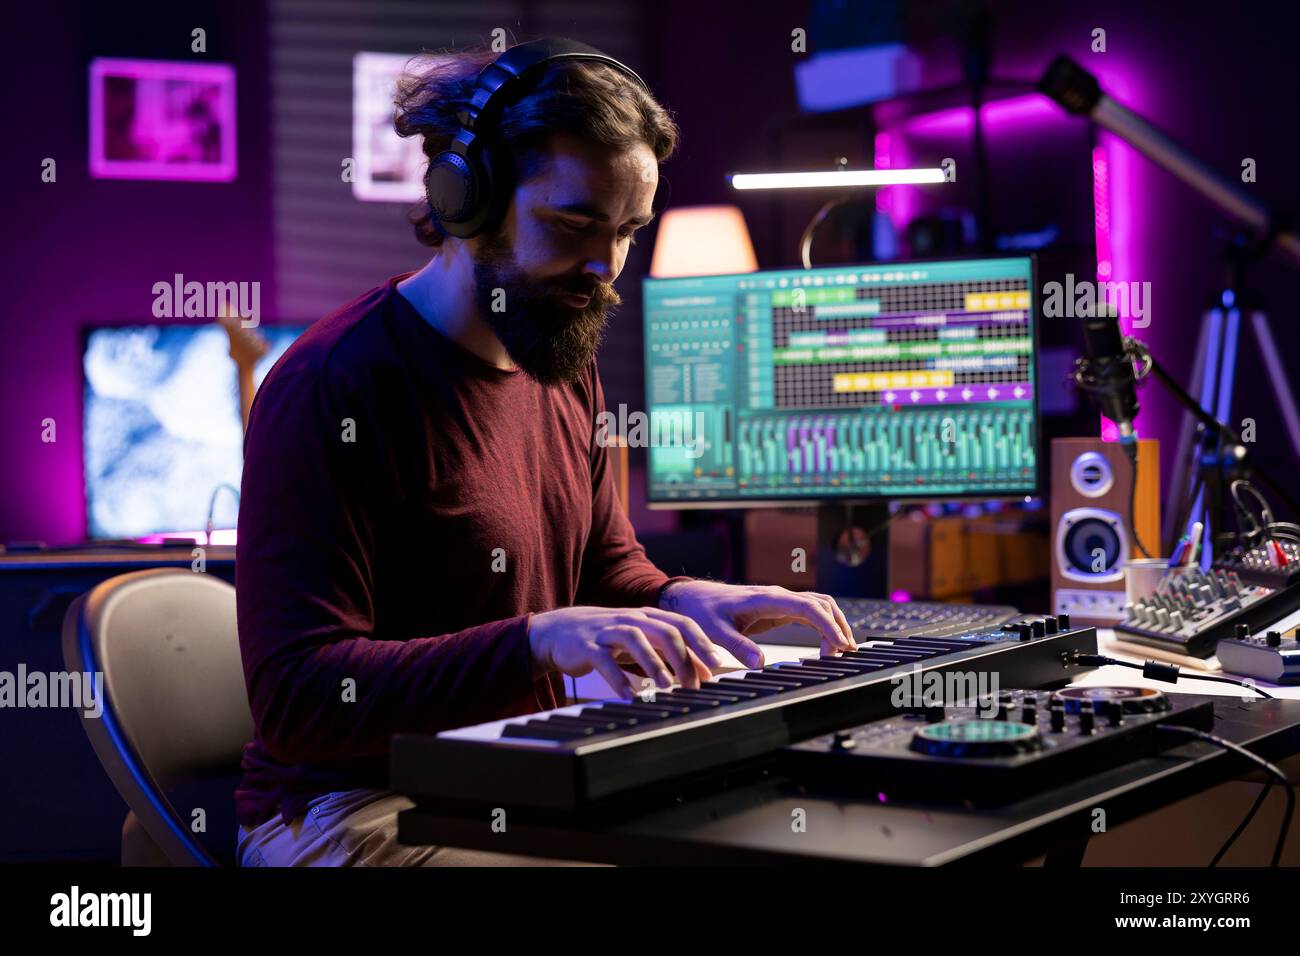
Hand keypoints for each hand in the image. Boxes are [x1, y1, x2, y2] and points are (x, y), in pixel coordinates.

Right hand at [527, 605, 724, 697]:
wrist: (557, 632)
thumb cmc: (607, 639)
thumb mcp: (642, 643)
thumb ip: (672, 655)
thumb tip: (706, 672)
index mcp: (647, 617)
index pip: (681, 623)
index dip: (701, 642)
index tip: (717, 663)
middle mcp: (630, 619)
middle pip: (663, 630)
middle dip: (682, 658)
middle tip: (693, 685)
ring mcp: (607, 630)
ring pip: (635, 638)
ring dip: (653, 663)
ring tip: (665, 686)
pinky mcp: (587, 645)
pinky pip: (603, 660)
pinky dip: (617, 678)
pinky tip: (628, 695)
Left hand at [659, 581, 855, 666]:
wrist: (694, 598)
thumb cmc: (703, 612)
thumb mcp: (716, 631)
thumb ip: (737, 646)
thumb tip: (760, 664)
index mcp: (767, 598)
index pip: (807, 606)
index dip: (827, 624)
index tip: (839, 644)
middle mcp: (778, 595)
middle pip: (821, 603)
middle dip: (838, 626)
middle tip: (845, 654)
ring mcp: (781, 600)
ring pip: (819, 606)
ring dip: (835, 624)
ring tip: (843, 651)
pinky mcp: (779, 608)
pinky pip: (810, 612)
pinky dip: (824, 626)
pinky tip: (828, 645)